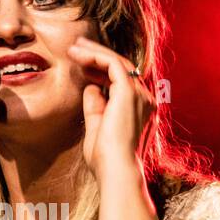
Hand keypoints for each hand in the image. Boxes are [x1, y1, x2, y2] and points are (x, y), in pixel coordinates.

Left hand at [67, 35, 154, 177]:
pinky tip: (78, 54)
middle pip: (122, 68)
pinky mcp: (130, 92)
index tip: (82, 68)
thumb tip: (91, 88)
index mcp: (140, 110)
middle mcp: (145, 100)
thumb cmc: (106, 160)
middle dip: (98, 55)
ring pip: (118, 62)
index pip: (122, 82)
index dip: (101, 71)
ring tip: (73, 48)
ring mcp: (140, 95)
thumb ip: (95, 107)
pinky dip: (95, 56)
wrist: (117, 171)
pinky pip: (112, 64)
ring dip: (94, 52)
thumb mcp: (97, 129)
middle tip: (77, 47)